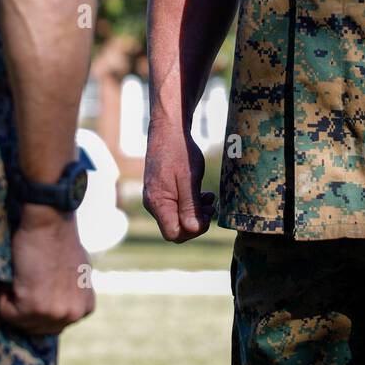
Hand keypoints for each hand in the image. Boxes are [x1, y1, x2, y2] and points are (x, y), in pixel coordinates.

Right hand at [0, 206, 95, 335]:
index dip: (40, 306)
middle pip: (37, 329)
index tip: (41, 283)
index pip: (54, 325)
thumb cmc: (61, 240)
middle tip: (29, 280)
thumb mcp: (78, 274)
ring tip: (25, 275)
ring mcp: (55, 313)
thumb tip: (57, 309)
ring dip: (14, 301)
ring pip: (20, 323)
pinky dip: (4, 295)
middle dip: (26, 307)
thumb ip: (71, 295)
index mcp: (85, 308)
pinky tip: (18, 274)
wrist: (50, 222)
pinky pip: (6, 313)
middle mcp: (73, 315)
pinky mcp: (34, 307)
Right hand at [143, 117, 215, 241]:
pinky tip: (201, 194)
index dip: (193, 230)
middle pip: (175, 229)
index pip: (174, 234)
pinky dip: (189, 205)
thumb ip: (190, 205)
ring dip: (195, 213)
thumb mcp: (189, 178)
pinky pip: (175, 208)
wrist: (168, 130)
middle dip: (196, 222)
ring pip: (176, 218)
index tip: (207, 215)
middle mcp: (153, 204)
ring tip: (209, 198)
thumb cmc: (180, 152)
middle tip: (211, 206)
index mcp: (158, 202)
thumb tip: (194, 229)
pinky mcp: (161, 191)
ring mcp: (155, 198)